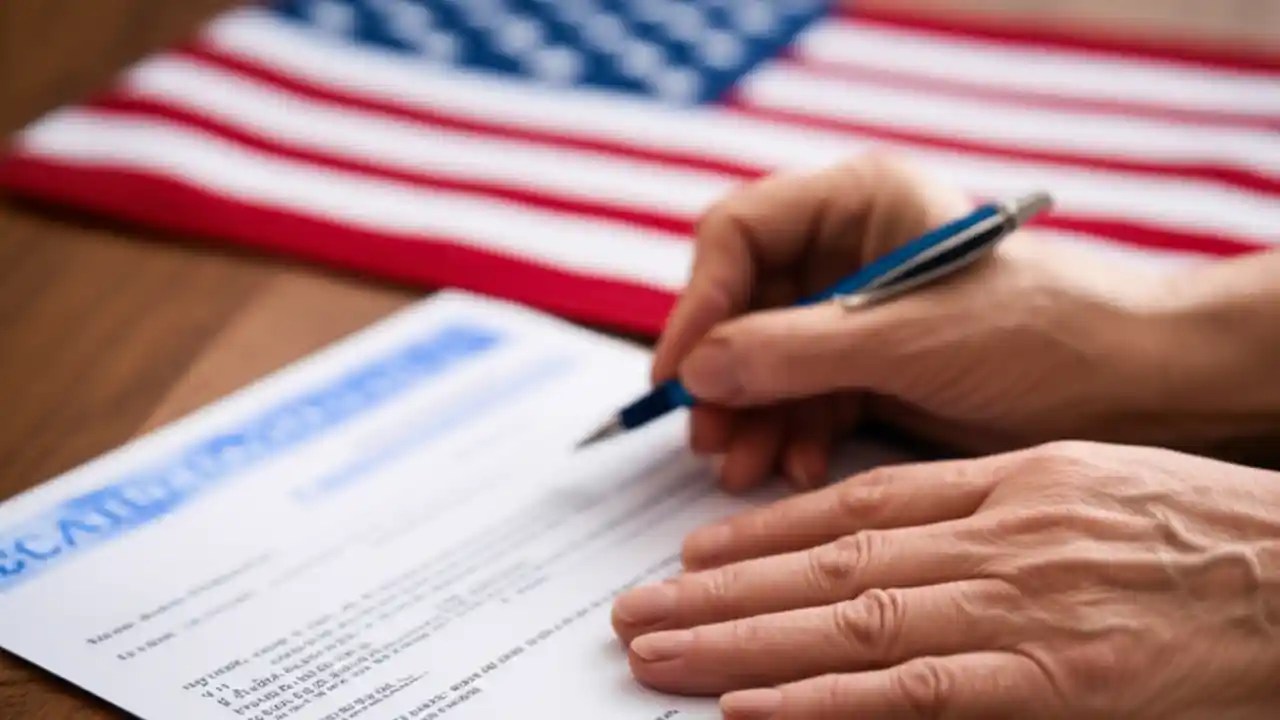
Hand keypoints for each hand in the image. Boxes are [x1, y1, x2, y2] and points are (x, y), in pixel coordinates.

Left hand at [612, 441, 1279, 718]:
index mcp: (1012, 484)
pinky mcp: (1058, 683)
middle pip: (830, 564)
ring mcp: (1025, 611)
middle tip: (632, 611)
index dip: (764, 531)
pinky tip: (749, 706)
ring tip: (654, 653)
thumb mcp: (1092, 484)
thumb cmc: (1213, 534)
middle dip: (719, 590)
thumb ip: (990, 502)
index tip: (694, 552)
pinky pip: (918, 692)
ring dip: (740, 639)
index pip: (858, 507)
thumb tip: (886, 529)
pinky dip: (825, 700)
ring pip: (851, 623)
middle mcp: (1001, 539)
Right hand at [657, 153, 1190, 491]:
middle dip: (725, 375)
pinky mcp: (874, 366)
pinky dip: (791, 432)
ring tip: (743, 469)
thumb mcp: (907, 339)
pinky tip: (793, 467)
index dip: (698, 303)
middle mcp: (849, 249)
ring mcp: (859, 312)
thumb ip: (793, 351)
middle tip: (707, 437)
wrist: (1134, 387)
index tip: (677, 375)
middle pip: (744, 304)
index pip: (738, 235)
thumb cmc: (1040, 333)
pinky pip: (804, 395)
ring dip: (751, 414)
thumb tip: (695, 371)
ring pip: (768, 359)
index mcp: (858, 202)